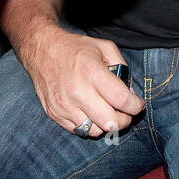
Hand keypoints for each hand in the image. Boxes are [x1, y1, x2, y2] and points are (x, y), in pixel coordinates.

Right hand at [16, 25, 143, 137]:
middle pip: (111, 122)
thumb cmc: (75, 48)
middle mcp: (77, 91)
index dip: (135, 106)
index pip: (121, 100)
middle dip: (124, 120)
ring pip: (95, 131)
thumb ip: (123, 68)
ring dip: (106, 125)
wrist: (41, 49)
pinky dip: (90, 125)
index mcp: (91, 72)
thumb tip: (130, 92)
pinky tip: (92, 113)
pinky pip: (79, 130)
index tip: (138, 104)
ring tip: (108, 112)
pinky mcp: (54, 113)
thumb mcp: (104, 47)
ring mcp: (64, 105)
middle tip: (125, 112)